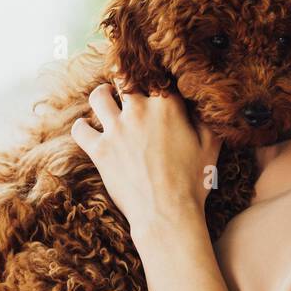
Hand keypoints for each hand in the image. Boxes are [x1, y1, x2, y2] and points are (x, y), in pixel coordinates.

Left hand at [69, 81, 221, 236]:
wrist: (166, 214)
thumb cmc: (191, 183)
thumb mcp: (210, 147)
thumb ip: (205, 120)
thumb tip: (201, 104)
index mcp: (167, 105)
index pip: (156, 76)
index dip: (154, 77)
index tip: (152, 80)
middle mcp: (139, 110)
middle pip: (124, 78)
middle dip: (125, 79)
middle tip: (126, 85)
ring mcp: (116, 129)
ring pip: (98, 97)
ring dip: (101, 96)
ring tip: (105, 99)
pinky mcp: (99, 150)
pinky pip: (80, 129)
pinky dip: (81, 127)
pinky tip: (87, 128)